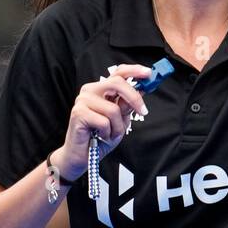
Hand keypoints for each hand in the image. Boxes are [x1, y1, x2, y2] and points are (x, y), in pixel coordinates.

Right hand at [53, 64, 151, 179]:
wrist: (82, 156)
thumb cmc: (100, 137)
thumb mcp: (120, 121)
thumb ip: (127, 106)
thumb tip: (141, 91)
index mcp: (101, 89)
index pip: (118, 73)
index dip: (134, 71)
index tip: (149, 74)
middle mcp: (90, 91)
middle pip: (117, 83)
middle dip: (134, 98)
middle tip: (143, 112)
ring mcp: (83, 100)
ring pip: (113, 109)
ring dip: (117, 127)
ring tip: (109, 134)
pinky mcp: (78, 113)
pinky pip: (104, 122)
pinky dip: (107, 133)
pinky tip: (99, 136)